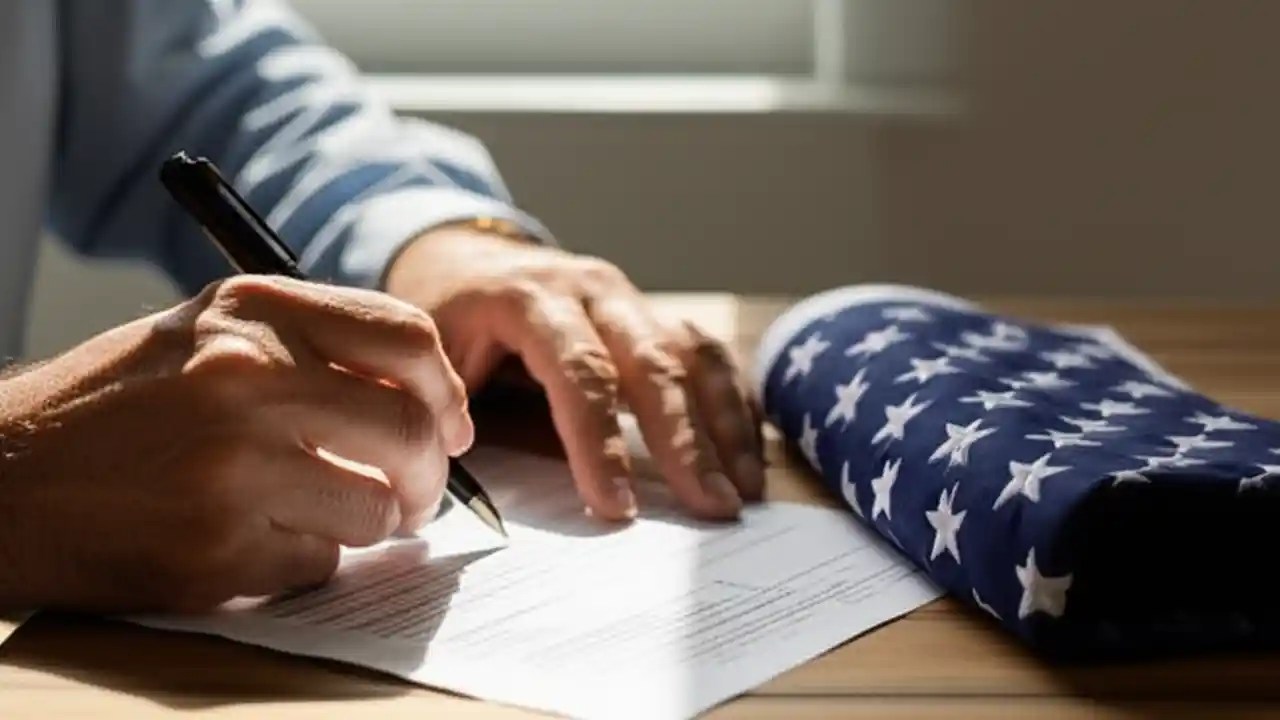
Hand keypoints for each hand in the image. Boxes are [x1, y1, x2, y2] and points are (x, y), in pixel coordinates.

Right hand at [0, 276, 469, 612]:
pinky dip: (306, 560)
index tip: (452, 424)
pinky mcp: (215, 548)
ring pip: (379, 509)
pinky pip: (321, 564)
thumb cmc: (114, 406)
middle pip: (413, 429)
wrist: (0, 478)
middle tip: (418, 494)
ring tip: (326, 517)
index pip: (407, 337)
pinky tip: (256, 540)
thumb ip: (311, 344)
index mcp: (252, 312)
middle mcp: (247, 378)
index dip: (447, 390)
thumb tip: (427, 395)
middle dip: (432, 474)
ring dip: (370, 525)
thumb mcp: (206, 333)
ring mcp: (232, 466)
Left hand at [385, 225, 764, 521]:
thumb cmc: (443, 316)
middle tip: (712, 509)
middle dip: (686, 442)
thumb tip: (466, 464)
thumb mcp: (425, 352)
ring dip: (725, 426)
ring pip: (693, 355)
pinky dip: (733, 406)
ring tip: (744, 494)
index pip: (578, 373)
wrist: (463, 255)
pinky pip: (706, 355)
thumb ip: (444, 402)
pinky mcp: (653, 314)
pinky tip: (747, 459)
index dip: (599, 443)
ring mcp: (630, 299)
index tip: (618, 508)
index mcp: (528, 298)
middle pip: (653, 363)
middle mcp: (592, 289)